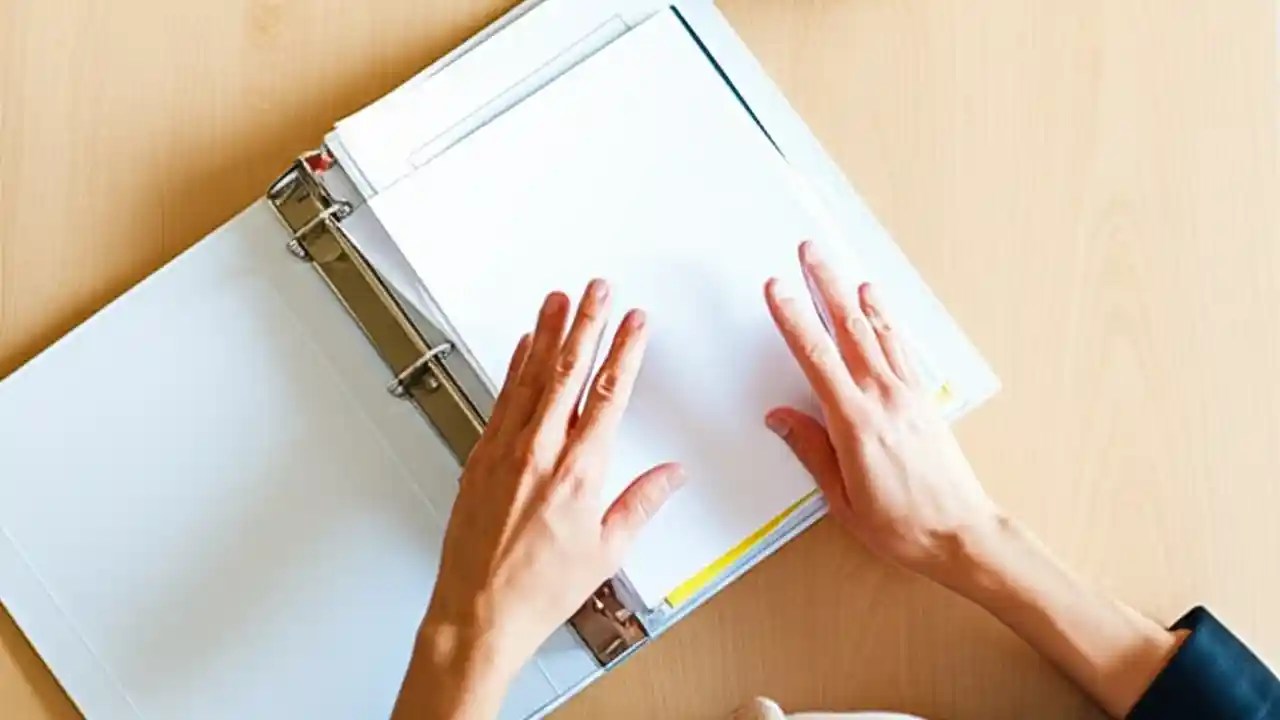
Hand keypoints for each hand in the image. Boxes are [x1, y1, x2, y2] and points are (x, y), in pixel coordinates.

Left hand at [394, 281, 683, 719]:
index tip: (636, 321)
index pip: (609, 395)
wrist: (480, 612)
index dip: (625, 351)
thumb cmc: (540, 589)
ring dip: (548, 333)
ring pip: (531, 378)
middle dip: (587, 325)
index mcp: (579, 473)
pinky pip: (502, 400)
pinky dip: (515, 367)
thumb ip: (641, 503)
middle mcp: (540, 453)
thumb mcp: (607, 551)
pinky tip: (524, 345)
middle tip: (598, 288)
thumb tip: (672, 473)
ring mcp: (505, 452)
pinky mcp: (480, 458)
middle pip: (568, 373)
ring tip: (560, 298)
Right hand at [764, 242, 1179, 717]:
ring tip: (837, 266)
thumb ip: (811, 450)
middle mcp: (884, 399)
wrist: (961, 535)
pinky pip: (900, 348)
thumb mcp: (842, 499)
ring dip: (852, 295)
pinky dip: (885, 320)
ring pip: (876, 332)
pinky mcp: (923, 399)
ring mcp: (907, 395)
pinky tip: (875, 304)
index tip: (776, 289)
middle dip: (824, 286)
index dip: (793, 319)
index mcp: (856, 424)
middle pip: (848, 329)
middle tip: (807, 252)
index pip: (816, 358)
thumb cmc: (901, 526)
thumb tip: (780, 417)